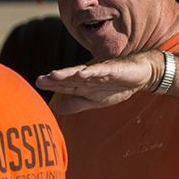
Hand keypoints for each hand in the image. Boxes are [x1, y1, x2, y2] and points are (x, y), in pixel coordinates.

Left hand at [35, 51, 161, 113]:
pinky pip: (100, 71)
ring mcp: (99, 72)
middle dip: (55, 79)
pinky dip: (90, 72)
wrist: (140, 75)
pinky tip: (81, 73)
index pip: (65, 84)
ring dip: (68, 73)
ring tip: (54, 74)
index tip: (38, 83)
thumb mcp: (95, 100)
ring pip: (81, 73)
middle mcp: (88, 76)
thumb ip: (77, 104)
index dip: (52, 84)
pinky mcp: (112, 70)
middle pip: (69, 78)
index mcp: (84, 84)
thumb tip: (57, 108)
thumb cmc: (117, 86)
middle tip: (40, 80)